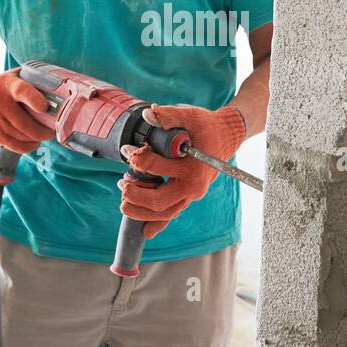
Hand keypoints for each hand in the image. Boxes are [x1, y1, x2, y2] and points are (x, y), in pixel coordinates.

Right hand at [0, 67, 55, 153]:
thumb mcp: (19, 76)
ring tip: (44, 137)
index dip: (34, 100)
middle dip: (42, 131)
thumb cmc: (8, 87)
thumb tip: (64, 91)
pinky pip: (11, 145)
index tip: (46, 108)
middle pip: (23, 123)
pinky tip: (33, 143)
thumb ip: (35, 81)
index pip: (22, 91)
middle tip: (52, 132)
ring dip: (35, 140)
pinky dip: (26, 147)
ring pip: (19, 136)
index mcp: (8, 84)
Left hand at [117, 103, 246, 237]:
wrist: (224, 137)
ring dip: (140, 211)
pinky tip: (144, 232)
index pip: (158, 168)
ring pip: (164, 213)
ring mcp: (190, 195)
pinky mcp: (186, 197)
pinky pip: (171, 215)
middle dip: (136, 194)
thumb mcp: (189, 116)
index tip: (128, 150)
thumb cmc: (205, 127)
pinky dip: (157, 225)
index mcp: (193, 167)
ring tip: (124, 200)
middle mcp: (193, 186)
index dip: (138, 159)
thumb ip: (168, 116)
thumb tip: (148, 115)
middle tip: (122, 184)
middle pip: (159, 201)